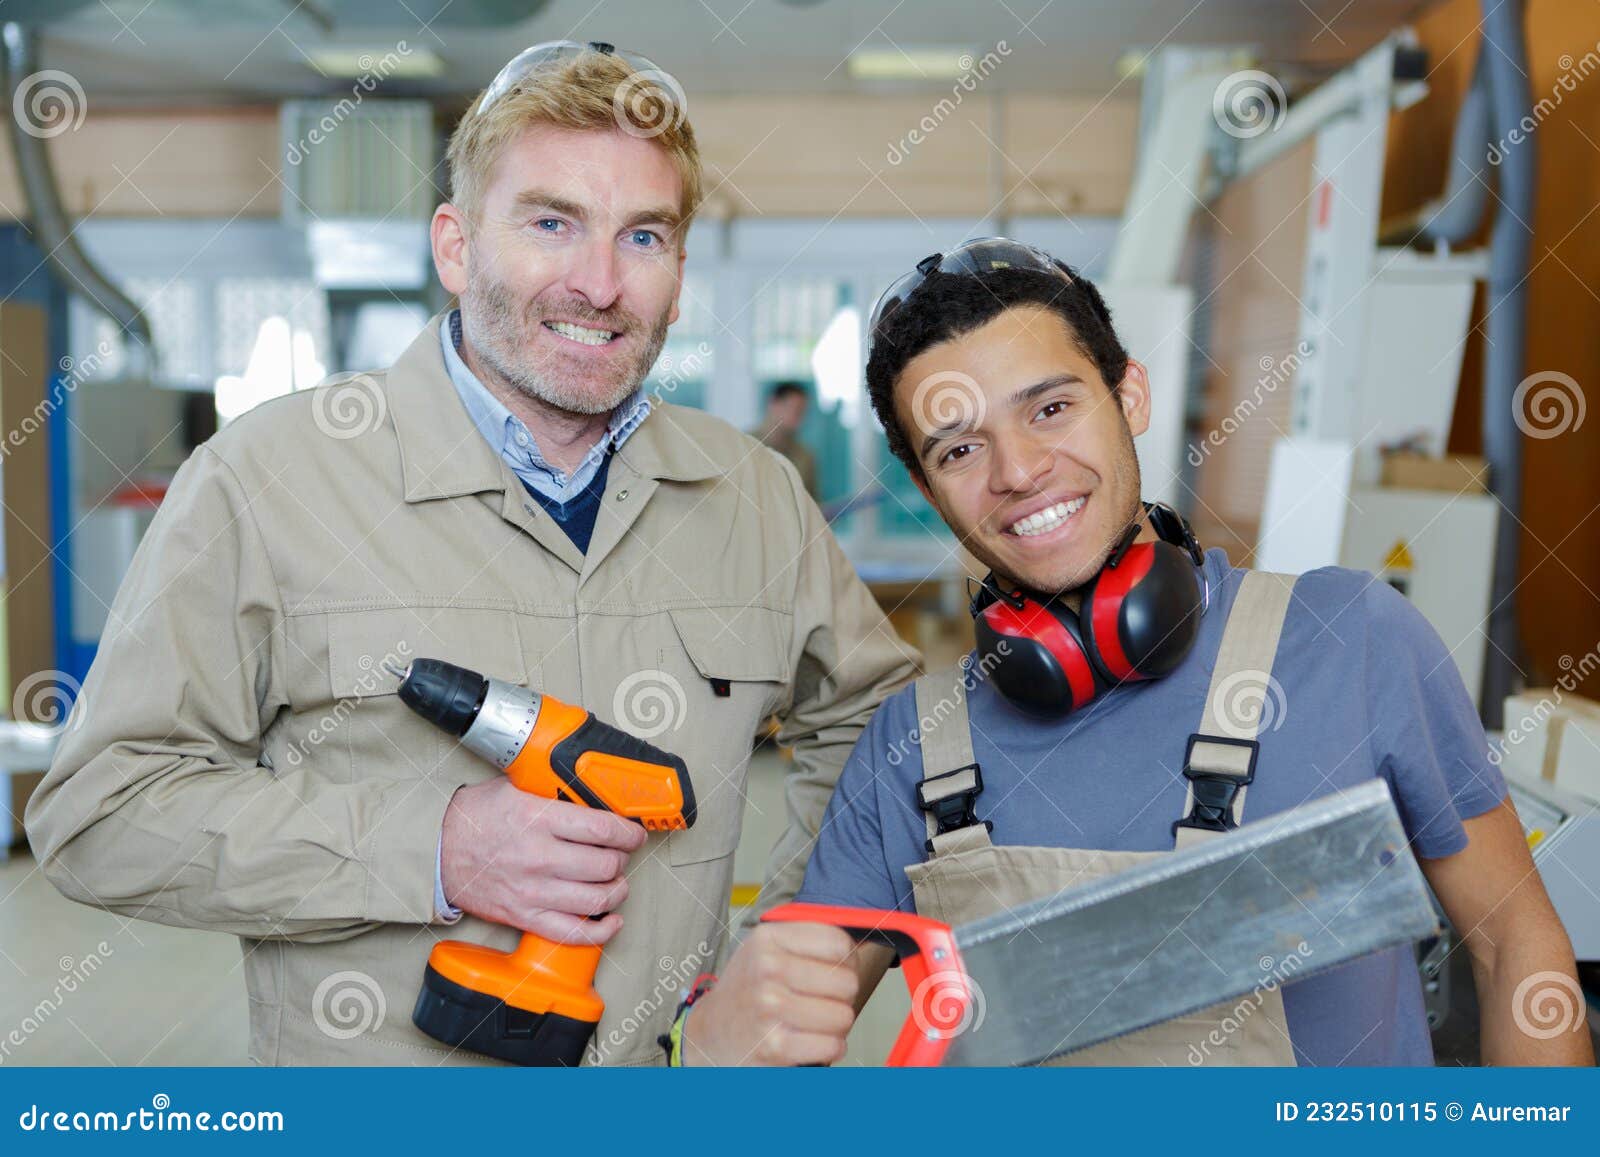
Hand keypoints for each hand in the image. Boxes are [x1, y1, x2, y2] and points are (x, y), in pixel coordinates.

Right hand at [439, 778, 646, 944]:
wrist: (438, 851)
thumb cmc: (476, 817)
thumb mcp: (516, 788)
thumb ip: (554, 790)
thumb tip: (593, 790)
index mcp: (539, 820)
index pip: (603, 830)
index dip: (629, 833)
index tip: (634, 834)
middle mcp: (540, 858)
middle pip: (606, 866)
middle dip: (623, 859)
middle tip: (621, 854)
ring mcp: (533, 891)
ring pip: (597, 900)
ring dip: (617, 891)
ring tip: (616, 881)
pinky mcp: (525, 917)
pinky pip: (573, 934)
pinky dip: (601, 931)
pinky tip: (612, 919)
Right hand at [680, 922, 858, 1065]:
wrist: (708, 1034)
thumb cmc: (747, 990)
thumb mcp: (765, 950)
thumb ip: (807, 940)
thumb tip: (858, 946)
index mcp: (769, 939)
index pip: (838, 943)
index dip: (848, 962)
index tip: (837, 972)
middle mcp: (767, 969)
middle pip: (846, 982)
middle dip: (842, 997)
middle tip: (823, 1002)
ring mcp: (769, 1007)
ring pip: (843, 1016)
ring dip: (837, 1026)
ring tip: (815, 1023)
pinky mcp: (774, 1046)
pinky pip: (832, 1046)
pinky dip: (831, 1048)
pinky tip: (813, 1042)